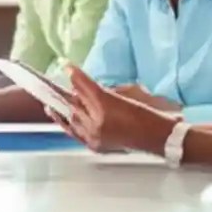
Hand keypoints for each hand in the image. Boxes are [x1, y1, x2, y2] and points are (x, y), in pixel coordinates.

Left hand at [47, 64, 176, 154]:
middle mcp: (97, 121)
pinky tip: (58, 116)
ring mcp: (94, 135)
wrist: (160, 137)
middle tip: (58, 83)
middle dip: (67, 92)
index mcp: (106, 105)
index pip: (84, 86)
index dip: (75, 75)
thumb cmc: (149, 113)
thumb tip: (86, 88)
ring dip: (62, 107)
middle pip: (74, 102)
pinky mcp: (95, 145)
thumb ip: (103, 91)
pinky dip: (66, 123)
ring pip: (71, 118)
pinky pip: (75, 132)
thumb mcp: (126, 93)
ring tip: (51, 99)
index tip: (66, 66)